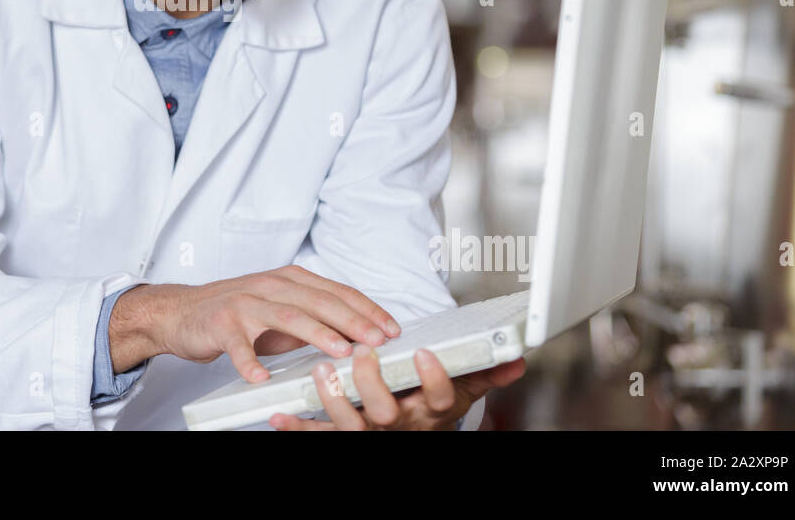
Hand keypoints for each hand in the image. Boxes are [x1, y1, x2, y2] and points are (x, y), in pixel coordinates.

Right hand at [108, 265, 401, 379]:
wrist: (182, 312)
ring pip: (286, 316)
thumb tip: (359, 335)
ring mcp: (245, 303)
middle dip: (352, 321)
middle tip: (377, 340)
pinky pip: (238, 345)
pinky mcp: (221, 324)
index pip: (337, 292)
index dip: (366, 309)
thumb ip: (315, 318)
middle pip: (318, 301)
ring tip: (338, 352)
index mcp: (290, 280)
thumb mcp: (281, 311)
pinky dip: (250, 362)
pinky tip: (262, 377)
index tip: (392, 328)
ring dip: (316, 333)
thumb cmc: (237, 313)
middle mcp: (270, 286)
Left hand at [270, 345, 525, 430]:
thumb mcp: (458, 395)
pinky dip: (297, 427)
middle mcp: (397, 424)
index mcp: (427, 411)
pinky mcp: (340, 436)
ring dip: (333, 400)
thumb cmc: (428, 410)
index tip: (427, 353)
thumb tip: (517, 359)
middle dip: (372, 384)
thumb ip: (482, 375)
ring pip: (349, 424)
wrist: (410, 441)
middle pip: (386, 412)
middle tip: (362, 355)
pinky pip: (317, 436)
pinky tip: (278, 416)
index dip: (434, 378)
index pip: (437, 397)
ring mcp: (367, 433)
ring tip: (321, 372)